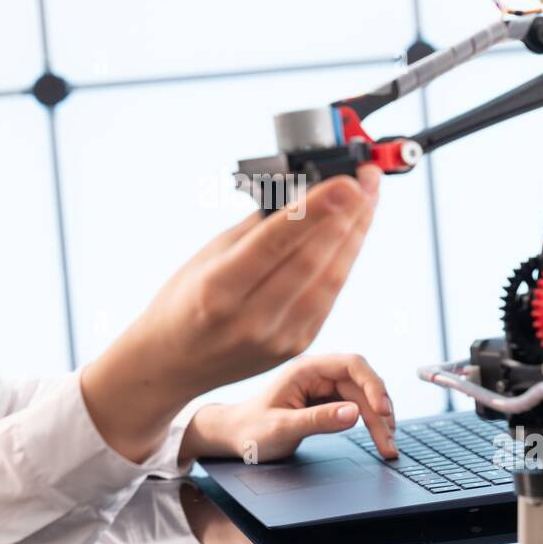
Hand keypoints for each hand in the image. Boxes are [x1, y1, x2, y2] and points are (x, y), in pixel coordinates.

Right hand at [82, 165, 381, 462]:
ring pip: (331, 278)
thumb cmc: (184, 300)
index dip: (317, 210)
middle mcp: (251, 318)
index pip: (277, 243)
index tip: (347, 182)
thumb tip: (304, 192)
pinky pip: (329, 296)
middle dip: (348, 215)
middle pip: (312, 259)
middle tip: (368, 181)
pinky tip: (354, 234)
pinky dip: (345, 261)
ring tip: (369, 200)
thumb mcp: (208, 255)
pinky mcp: (296, 346)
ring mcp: (278, 337)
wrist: (173, 362)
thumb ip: (257, 227)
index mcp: (219, 289)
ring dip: (356, 235)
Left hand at [179, 353, 398, 462]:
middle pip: (362, 385)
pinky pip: (356, 408)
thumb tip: (355, 413)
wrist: (233, 436)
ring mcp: (323, 387)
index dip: (373, 384)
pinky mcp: (326, 402)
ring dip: (378, 421)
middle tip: (388, 444)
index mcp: (305, 370)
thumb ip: (318, 420)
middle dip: (380, 413)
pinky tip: (378, 437)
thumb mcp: (282, 428)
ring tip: (388, 447)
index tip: (382, 410)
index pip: (352, 365)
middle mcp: (318, 374)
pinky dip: (369, 423)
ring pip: (363, 398)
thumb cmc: (250, 430)